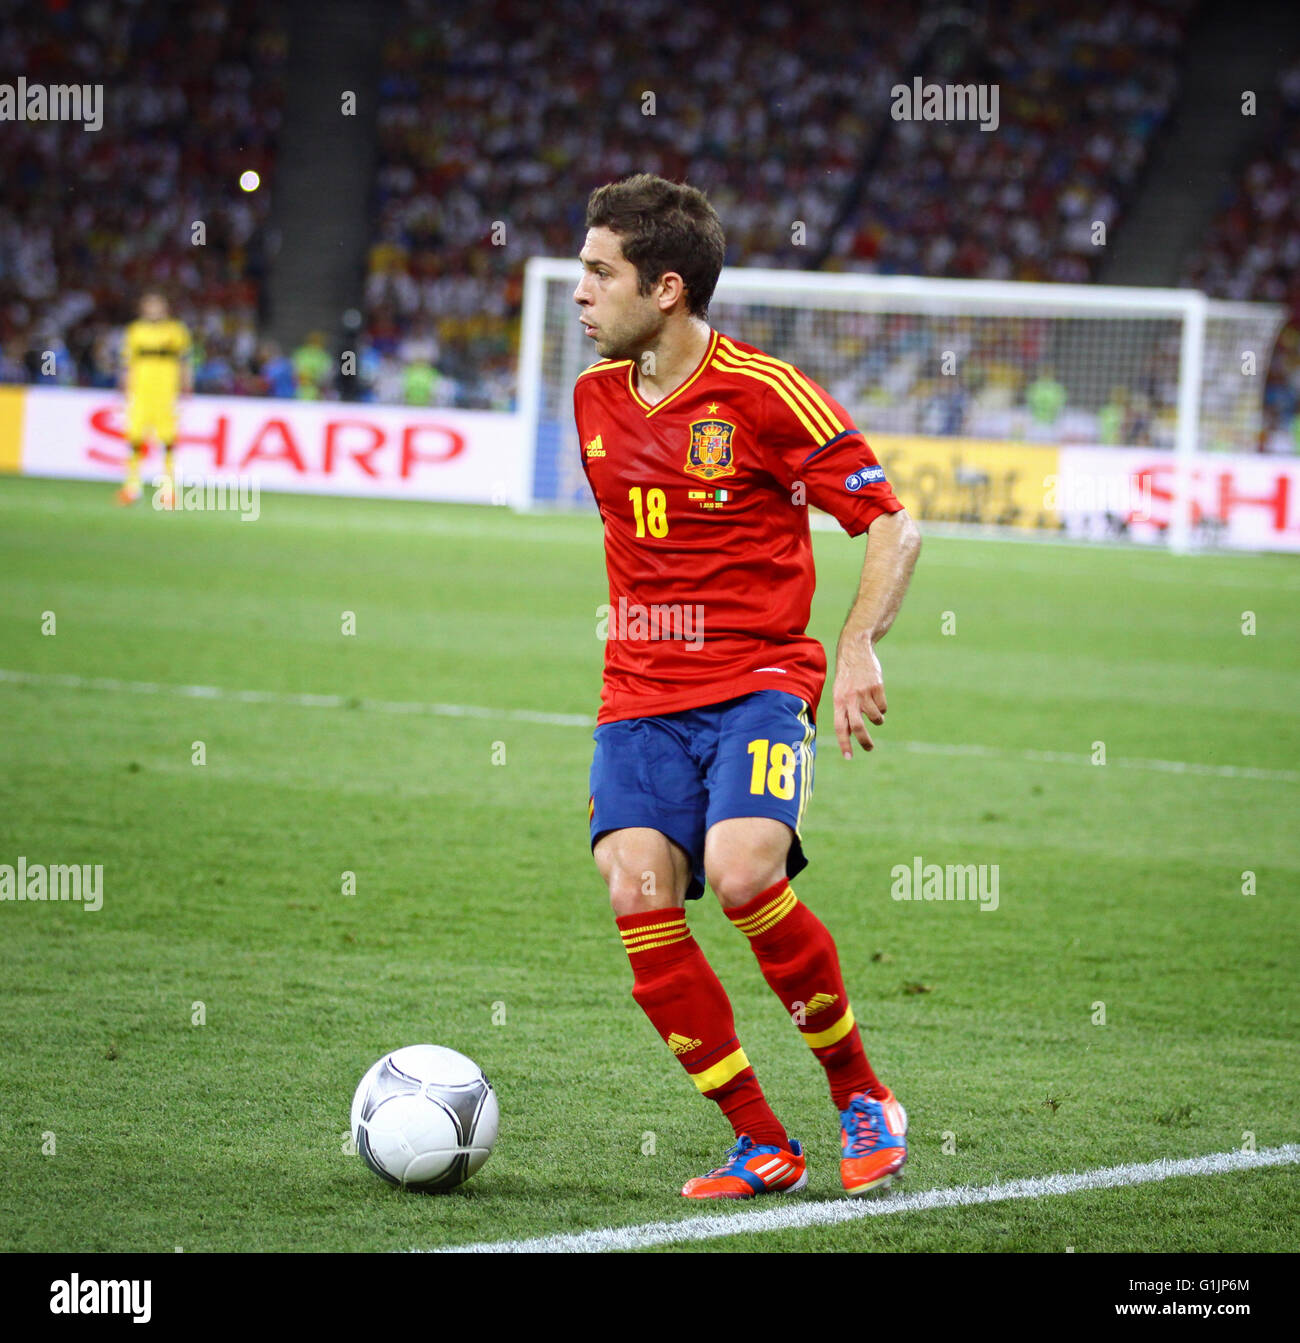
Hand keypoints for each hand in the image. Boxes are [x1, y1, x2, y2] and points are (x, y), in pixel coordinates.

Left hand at [833, 641, 885, 758]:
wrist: (855, 649)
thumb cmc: (846, 675)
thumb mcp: (839, 691)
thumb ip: (843, 711)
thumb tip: (849, 734)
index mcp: (838, 700)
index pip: (839, 726)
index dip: (844, 743)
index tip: (848, 757)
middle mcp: (850, 698)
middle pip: (857, 727)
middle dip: (864, 741)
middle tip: (869, 748)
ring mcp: (864, 692)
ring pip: (875, 718)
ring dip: (877, 720)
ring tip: (874, 713)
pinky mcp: (877, 687)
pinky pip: (883, 707)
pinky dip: (882, 708)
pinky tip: (877, 697)